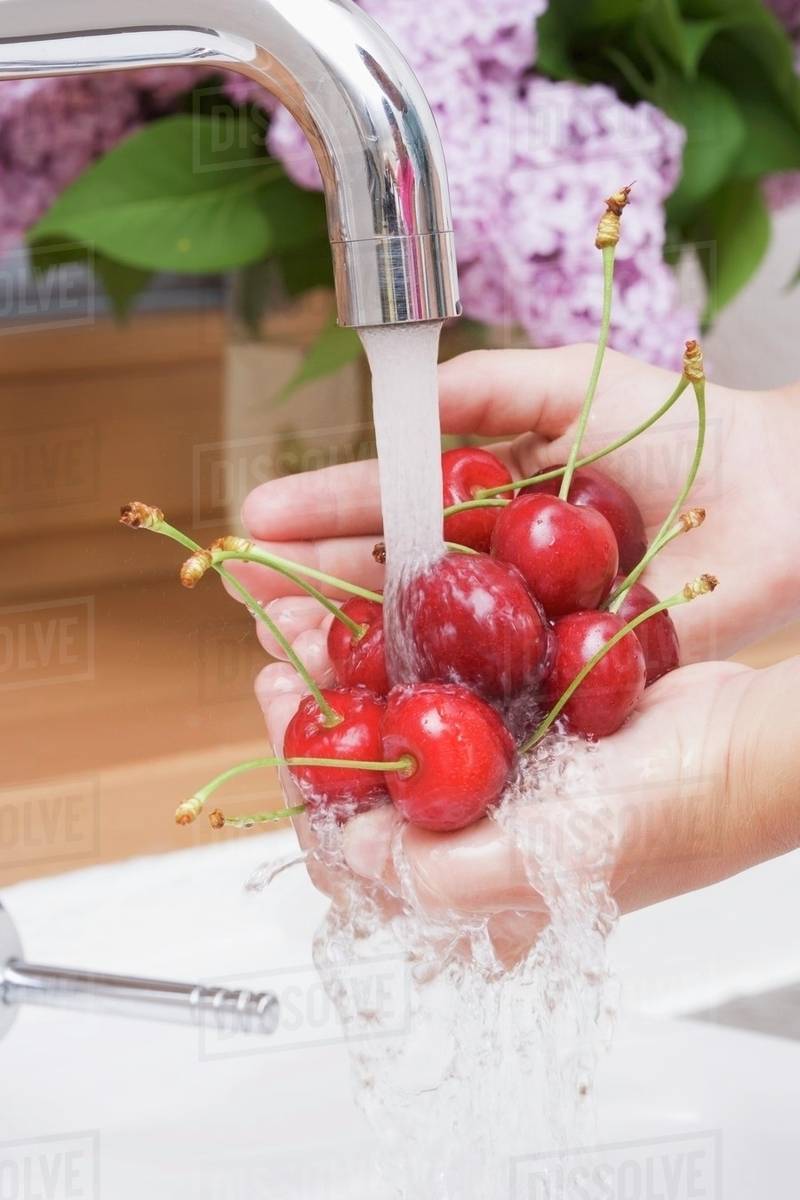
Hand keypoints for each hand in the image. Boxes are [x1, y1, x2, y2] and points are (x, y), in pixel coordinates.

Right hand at [233, 345, 799, 660]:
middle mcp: (497, 566)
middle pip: (391, 577)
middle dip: (314, 582)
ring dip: (350, 640)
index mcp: (493, 498)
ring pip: (425, 636)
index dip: (327, 509)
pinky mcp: (567, 671)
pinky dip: (435, 692)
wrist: (781, 498)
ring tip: (279, 640)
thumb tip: (399, 396)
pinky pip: (491, 684)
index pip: (393, 503)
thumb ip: (486, 389)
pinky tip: (374, 694)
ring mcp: (527, 623)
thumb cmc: (690, 431)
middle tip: (248, 592)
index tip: (262, 516)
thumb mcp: (572, 387)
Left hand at [253, 599, 798, 967]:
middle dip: (313, 716)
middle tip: (283, 652)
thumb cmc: (671, 816)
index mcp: (467, 888)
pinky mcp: (521, 720)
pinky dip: (407, 649)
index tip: (279, 705)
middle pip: (362, 780)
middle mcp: (472, 834)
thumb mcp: (547, 864)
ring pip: (394, 727)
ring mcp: (496, 774)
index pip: (349, 849)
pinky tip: (383, 611)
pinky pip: (442, 686)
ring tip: (314, 618)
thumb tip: (348, 852)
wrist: (748, 746)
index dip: (300, 776)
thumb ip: (437, 877)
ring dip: (351, 674)